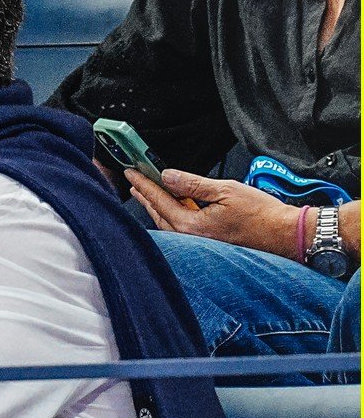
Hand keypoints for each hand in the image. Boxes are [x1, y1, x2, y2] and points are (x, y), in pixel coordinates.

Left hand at [127, 167, 302, 260]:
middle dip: (145, 196)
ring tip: (147, 191)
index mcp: (192, 225)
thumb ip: (193, 184)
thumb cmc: (262, 215)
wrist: (285, 235)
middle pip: (158, 214)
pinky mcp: (207, 243)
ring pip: (168, 222)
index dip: (144, 185)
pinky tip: (172, 205)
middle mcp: (190, 238)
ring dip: (157, 206)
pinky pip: (181, 228)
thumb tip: (168, 176)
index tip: (132, 173)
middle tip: (134, 181)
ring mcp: (198, 243)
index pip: (159, 201)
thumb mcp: (226, 190)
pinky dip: (172, 214)